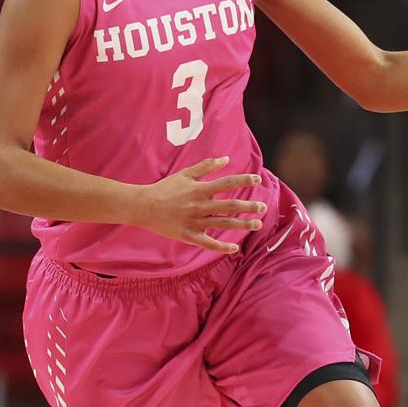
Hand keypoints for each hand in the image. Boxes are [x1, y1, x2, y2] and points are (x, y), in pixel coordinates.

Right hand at [134, 156, 266, 254]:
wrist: (144, 206)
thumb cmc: (165, 189)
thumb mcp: (185, 174)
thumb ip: (206, 166)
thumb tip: (226, 158)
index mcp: (199, 189)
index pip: (226, 183)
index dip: (243, 180)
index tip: (258, 179)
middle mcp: (199, 206)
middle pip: (229, 206)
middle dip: (249, 206)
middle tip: (263, 207)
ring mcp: (194, 222)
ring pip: (223, 224)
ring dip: (242, 225)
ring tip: (257, 224)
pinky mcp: (188, 235)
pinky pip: (208, 243)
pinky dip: (222, 246)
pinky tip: (234, 248)